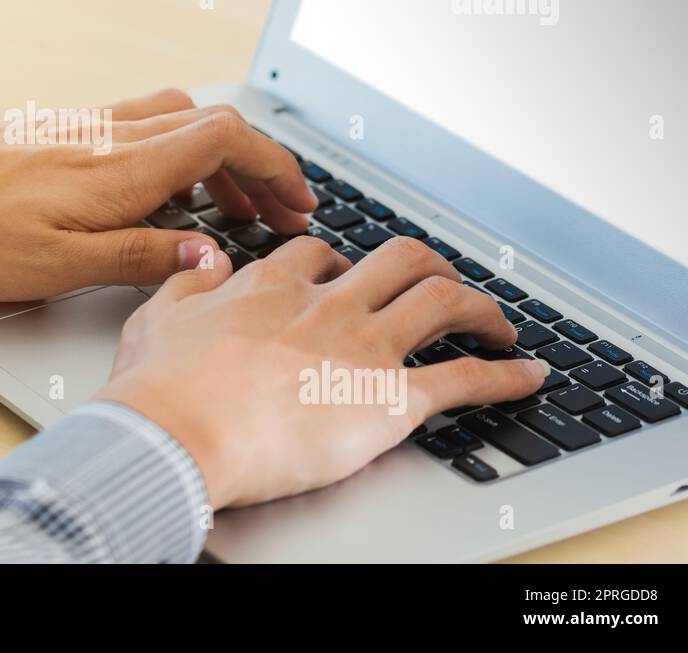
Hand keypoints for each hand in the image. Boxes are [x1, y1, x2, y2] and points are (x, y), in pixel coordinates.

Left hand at [0, 89, 315, 299]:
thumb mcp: (52, 267)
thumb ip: (137, 257)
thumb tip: (210, 255)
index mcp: (117, 169)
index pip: (224, 139)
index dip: (275, 165)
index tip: (298, 202)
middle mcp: (106, 136)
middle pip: (210, 125)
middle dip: (258, 164)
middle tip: (279, 211)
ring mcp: (80, 128)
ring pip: (175, 119)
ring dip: (217, 154)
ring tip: (229, 204)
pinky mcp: (57, 132)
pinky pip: (138, 123)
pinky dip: (174, 148)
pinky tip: (160, 187)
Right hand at [97, 235, 548, 507]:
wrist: (179, 430)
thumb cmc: (163, 386)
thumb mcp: (157, 315)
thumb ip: (187, 281)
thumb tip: (205, 257)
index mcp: (271, 287)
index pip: (319, 258)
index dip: (339, 265)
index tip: (346, 277)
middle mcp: (327, 305)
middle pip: (398, 260)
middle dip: (427, 266)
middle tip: (439, 281)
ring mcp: (364, 347)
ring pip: (443, 300)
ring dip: (480, 307)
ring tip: (497, 322)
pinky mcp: (392, 399)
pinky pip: (467, 377)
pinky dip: (508, 375)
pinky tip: (530, 375)